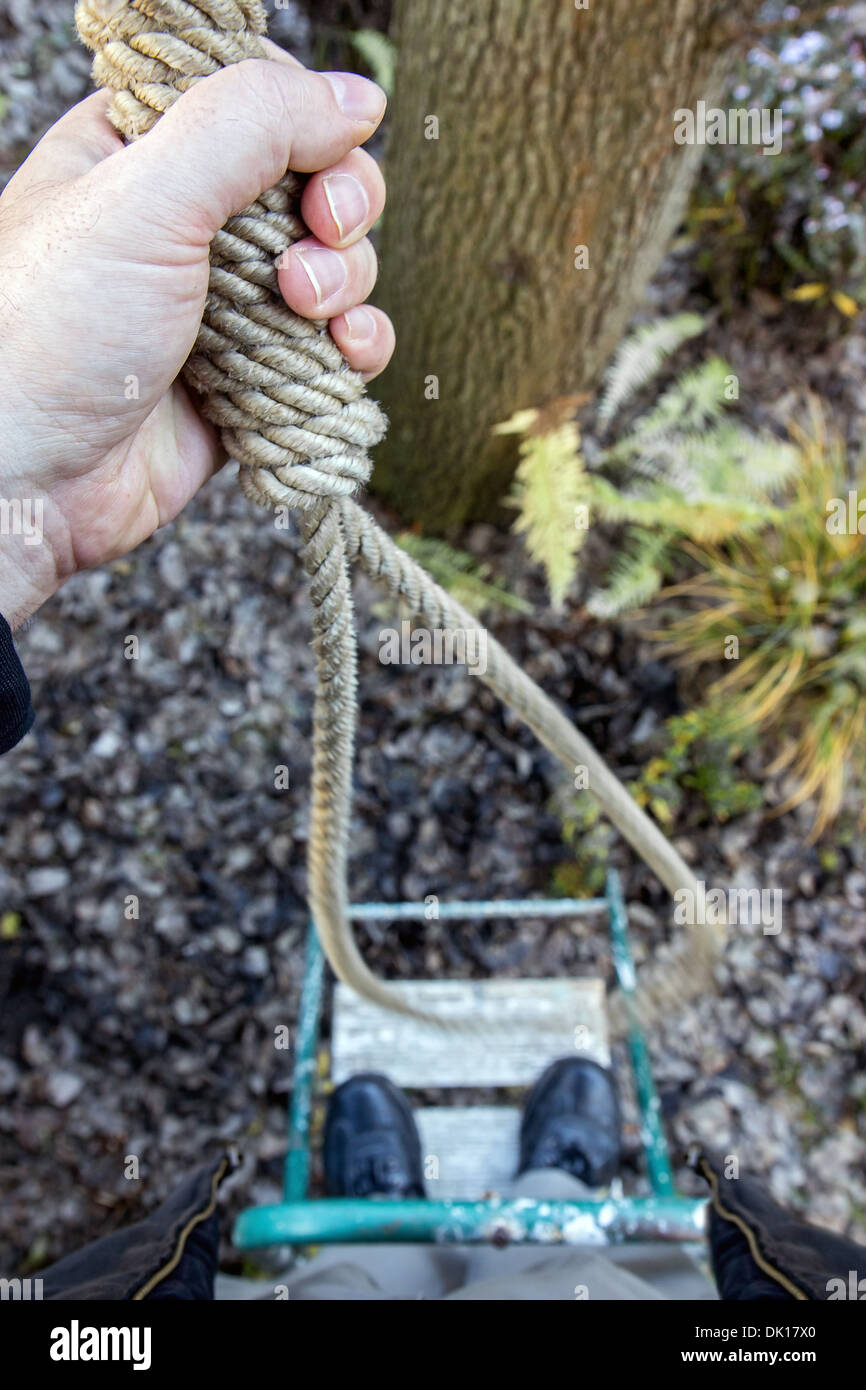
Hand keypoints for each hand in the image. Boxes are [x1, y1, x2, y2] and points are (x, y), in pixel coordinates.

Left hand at [0, 47, 392, 628]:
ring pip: (334, 268)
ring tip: (306, 310)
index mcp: (143, 151)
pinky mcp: (251, 379)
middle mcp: (188, 223)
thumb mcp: (144, 197)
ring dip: (347, 283)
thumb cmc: (56, 330)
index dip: (307, 123)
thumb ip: (250, 125)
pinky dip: (355, 348)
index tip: (313, 164)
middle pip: (314, 183)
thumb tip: (357, 96)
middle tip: (321, 236)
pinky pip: (332, 348)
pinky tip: (346, 355)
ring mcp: (224, 305)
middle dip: (339, 211)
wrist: (33, 481)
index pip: (257, 101)